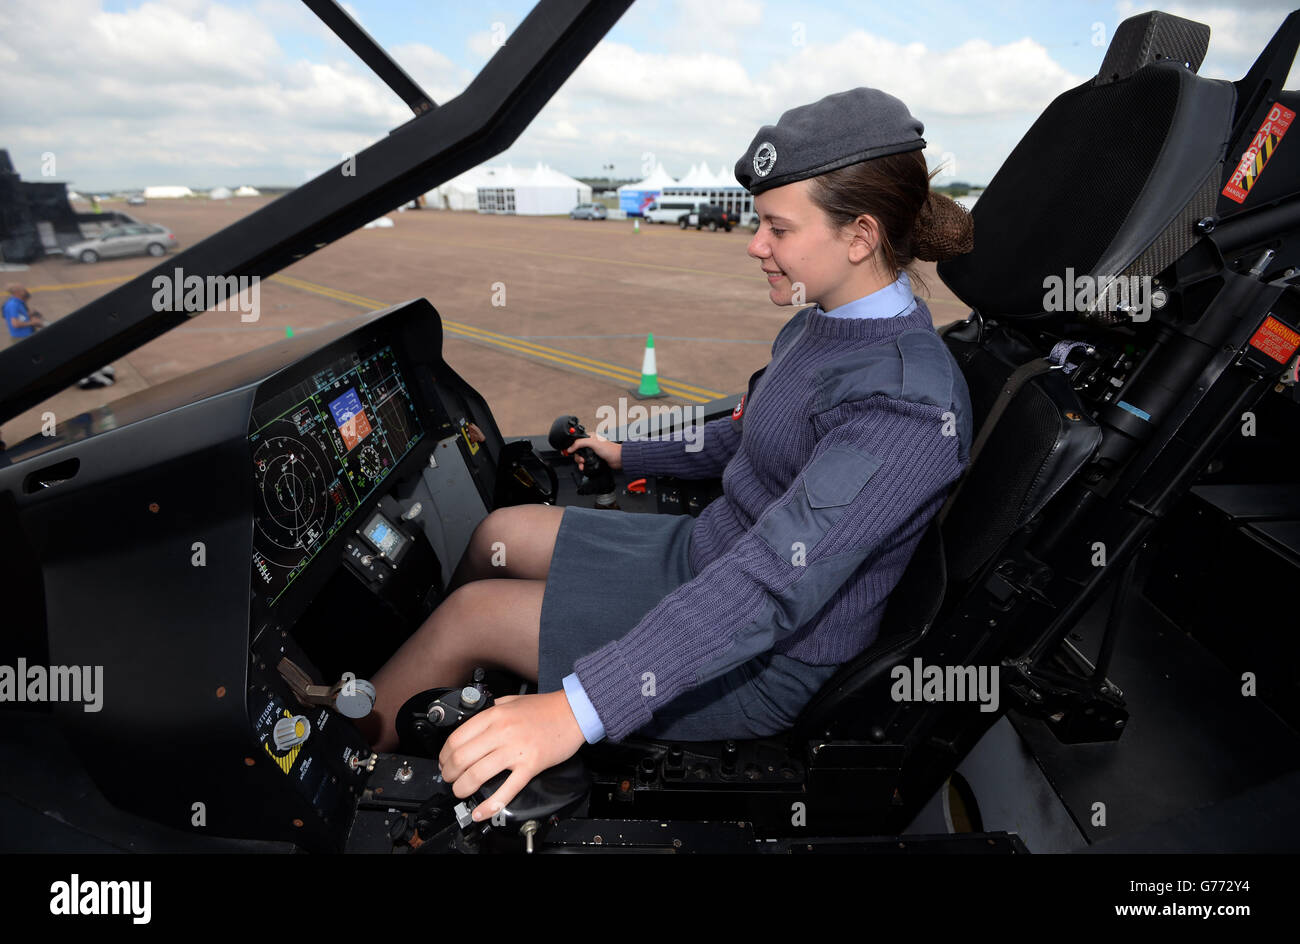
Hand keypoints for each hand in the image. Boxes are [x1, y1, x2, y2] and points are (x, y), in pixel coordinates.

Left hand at [438, 690, 586, 821]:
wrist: (574, 712)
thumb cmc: (546, 708)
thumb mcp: (512, 700)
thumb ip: (492, 709)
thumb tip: (475, 722)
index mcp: (494, 715)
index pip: (457, 738)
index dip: (445, 755)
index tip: (444, 762)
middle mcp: (501, 732)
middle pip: (462, 758)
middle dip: (449, 773)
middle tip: (449, 779)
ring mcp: (516, 750)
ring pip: (477, 774)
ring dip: (463, 788)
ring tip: (460, 791)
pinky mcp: (530, 765)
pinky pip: (507, 789)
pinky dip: (491, 804)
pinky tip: (482, 811)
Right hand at [564, 433, 622, 470]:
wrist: (618, 459)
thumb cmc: (610, 449)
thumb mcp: (592, 443)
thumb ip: (580, 443)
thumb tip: (570, 448)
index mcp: (589, 437)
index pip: (576, 440)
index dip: (570, 445)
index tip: (566, 451)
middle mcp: (590, 444)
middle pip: (577, 450)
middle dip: (577, 456)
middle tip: (580, 459)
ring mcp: (592, 451)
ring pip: (581, 457)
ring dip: (580, 461)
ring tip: (582, 464)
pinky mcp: (594, 458)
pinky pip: (585, 462)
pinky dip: (583, 465)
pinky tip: (584, 466)